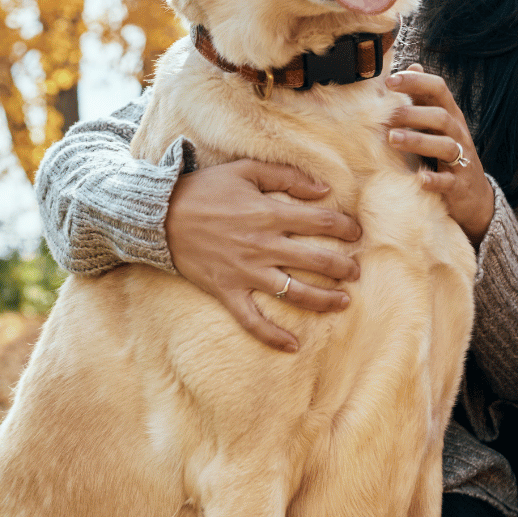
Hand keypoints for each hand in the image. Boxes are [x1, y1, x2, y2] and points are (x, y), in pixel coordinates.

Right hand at [167, 159, 363, 352]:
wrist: (160, 216)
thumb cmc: (204, 189)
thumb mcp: (244, 170)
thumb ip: (286, 176)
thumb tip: (323, 189)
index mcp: (270, 214)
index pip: (322, 222)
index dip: (346, 227)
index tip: (357, 233)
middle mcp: (264, 246)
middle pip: (317, 260)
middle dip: (344, 267)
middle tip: (356, 272)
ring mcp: (246, 272)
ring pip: (295, 292)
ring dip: (324, 299)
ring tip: (343, 302)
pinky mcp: (228, 291)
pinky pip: (252, 320)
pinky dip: (272, 336)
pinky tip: (293, 346)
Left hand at [385, 64, 495, 245]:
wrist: (474, 197)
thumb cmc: (448, 155)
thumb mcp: (438, 126)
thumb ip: (424, 99)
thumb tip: (412, 65)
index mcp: (450, 116)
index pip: (438, 90)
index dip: (416, 82)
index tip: (390, 80)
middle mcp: (458, 134)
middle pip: (440, 117)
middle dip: (413, 113)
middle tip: (387, 115)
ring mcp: (461, 159)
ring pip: (445, 145)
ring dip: (418, 141)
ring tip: (392, 139)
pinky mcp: (460, 185)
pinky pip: (448, 181)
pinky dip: (434, 179)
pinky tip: (419, 179)